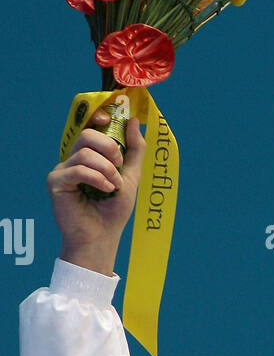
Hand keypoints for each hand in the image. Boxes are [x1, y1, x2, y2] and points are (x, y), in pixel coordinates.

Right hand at [48, 110, 145, 274]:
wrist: (102, 237)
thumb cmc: (113, 211)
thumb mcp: (131, 176)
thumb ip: (134, 149)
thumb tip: (135, 121)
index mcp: (90, 156)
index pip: (90, 127)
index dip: (98, 118)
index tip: (111, 120)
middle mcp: (74, 159)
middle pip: (87, 135)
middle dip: (109, 147)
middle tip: (118, 165)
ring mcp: (63, 170)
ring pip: (85, 152)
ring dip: (106, 168)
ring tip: (114, 186)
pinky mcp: (56, 182)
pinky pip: (78, 169)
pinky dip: (97, 178)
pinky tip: (106, 189)